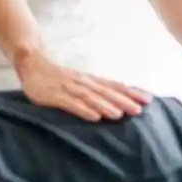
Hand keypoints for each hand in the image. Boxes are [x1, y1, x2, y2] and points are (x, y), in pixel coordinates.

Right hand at [14, 51, 151, 121]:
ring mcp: (70, 88)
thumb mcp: (80, 82)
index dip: (132, 92)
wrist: (32, 64)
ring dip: (105, 106)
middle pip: (106, 92)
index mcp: (91, 81)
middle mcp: (84, 82)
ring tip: (120, 114)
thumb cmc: (58, 77)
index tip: (149, 100)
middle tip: (140, 110)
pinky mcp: (56, 96)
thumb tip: (117, 101)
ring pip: (91, 98)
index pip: (115, 86)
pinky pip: (71, 104)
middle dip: (123, 101)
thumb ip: (96, 91)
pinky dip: (83, 110)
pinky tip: (93, 117)